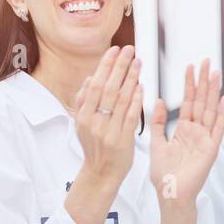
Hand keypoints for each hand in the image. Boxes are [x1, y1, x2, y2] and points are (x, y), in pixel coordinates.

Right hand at [72, 45, 143, 187]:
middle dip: (119, 66)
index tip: (114, 50)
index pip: (94, 84)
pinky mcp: (122, 140)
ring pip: (120, 99)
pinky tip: (141, 86)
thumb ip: (83, 102)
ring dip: (130, 78)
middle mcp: (93, 122)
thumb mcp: (82, 125)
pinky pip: (130, 116)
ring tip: (138, 62)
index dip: (105, 66)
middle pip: (107, 88)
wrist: (100, 174)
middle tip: (129, 49)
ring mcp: (108, 131)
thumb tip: (88, 79)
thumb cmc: (94, 147)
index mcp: (82, 116)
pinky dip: (136, 100)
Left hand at [149, 58, 223, 204]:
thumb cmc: (163, 174)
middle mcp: (197, 132)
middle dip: (203, 82)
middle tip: (206, 61)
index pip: (188, 102)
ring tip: (216, 72)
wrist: (169, 194)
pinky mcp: (211, 149)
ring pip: (210, 110)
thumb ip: (158, 123)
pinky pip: (218, 128)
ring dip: (213, 92)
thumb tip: (158, 100)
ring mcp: (205, 139)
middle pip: (201, 102)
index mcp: (184, 130)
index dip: (189, 85)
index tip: (190, 67)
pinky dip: (223, 114)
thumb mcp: (156, 143)